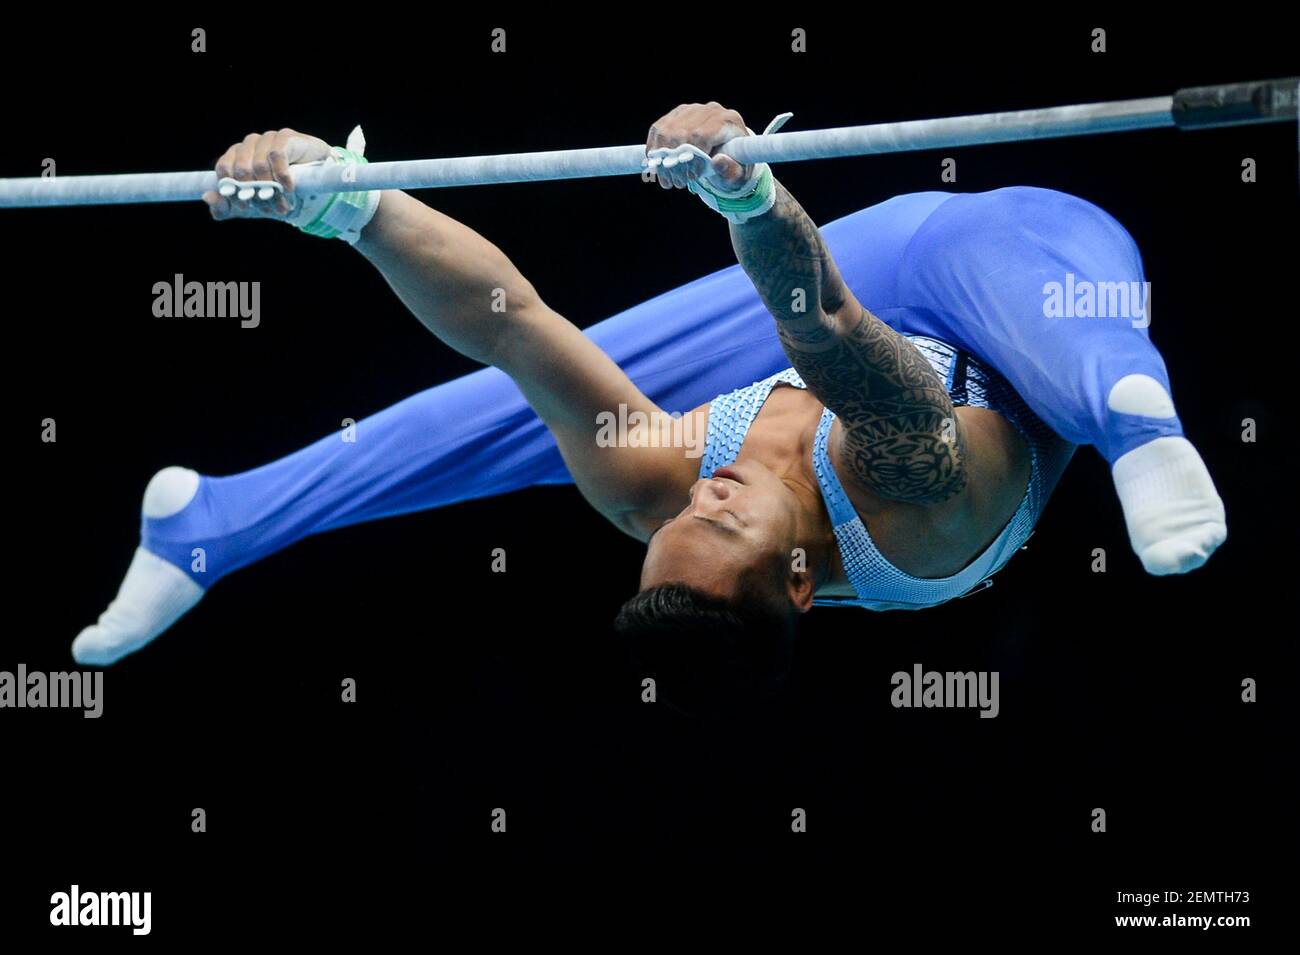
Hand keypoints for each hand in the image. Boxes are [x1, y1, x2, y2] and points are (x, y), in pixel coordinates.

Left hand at [203, 128, 332, 219]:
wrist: (314, 180)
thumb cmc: (278, 191)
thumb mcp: (252, 205)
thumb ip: (227, 207)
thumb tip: (208, 197)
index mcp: (236, 155)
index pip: (224, 169)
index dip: (232, 189)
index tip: (245, 207)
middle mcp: (249, 144)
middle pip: (241, 169)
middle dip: (254, 194)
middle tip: (269, 209)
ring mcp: (267, 138)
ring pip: (259, 165)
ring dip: (271, 190)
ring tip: (283, 205)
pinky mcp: (284, 137)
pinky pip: (276, 156)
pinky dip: (281, 177)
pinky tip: (289, 188)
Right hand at [645, 102, 751, 191]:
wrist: (728, 153)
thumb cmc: (734, 164)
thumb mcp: (738, 174)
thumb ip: (731, 170)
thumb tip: (717, 161)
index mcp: (727, 120)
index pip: (701, 134)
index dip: (692, 158)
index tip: (693, 176)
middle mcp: (709, 110)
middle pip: (680, 132)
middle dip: (675, 162)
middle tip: (679, 182)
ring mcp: (691, 110)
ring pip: (665, 131)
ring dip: (662, 159)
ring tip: (669, 179)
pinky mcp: (677, 114)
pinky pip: (658, 130)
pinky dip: (654, 151)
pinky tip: (659, 167)